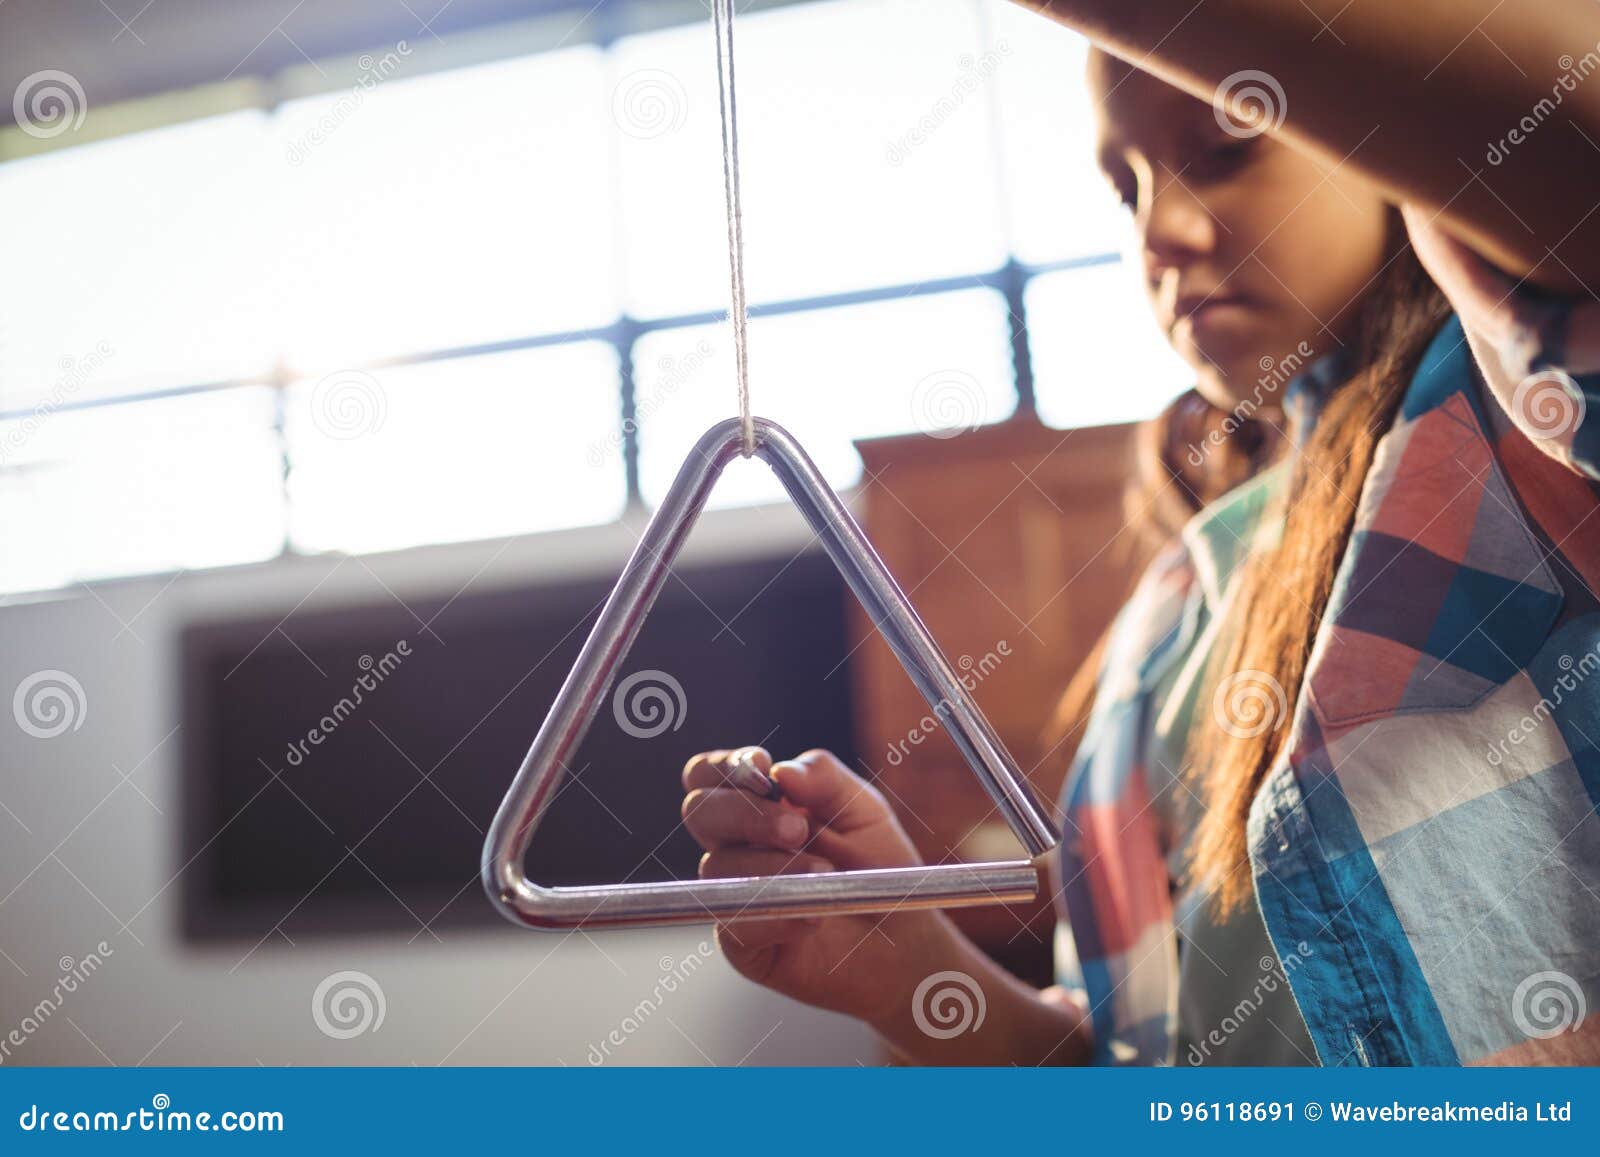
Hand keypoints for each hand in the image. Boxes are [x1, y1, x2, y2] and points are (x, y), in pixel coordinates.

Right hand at [680, 747, 953, 1027]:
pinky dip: (776, 915)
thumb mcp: (862, 809)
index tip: (761, 768)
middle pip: (699, 811)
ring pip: (717, 866)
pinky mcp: (742, 944)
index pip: (707, 775)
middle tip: (798, 830)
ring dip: (773, 867)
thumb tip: (781, 771)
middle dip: (747, 814)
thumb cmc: (879, 867)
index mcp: (757, 805)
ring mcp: (734, 893)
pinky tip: (813, 916)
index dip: (723, 766)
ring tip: (825, 875)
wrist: (904, 937)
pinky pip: (734, 924)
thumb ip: (824, 779)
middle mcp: (736, 846)